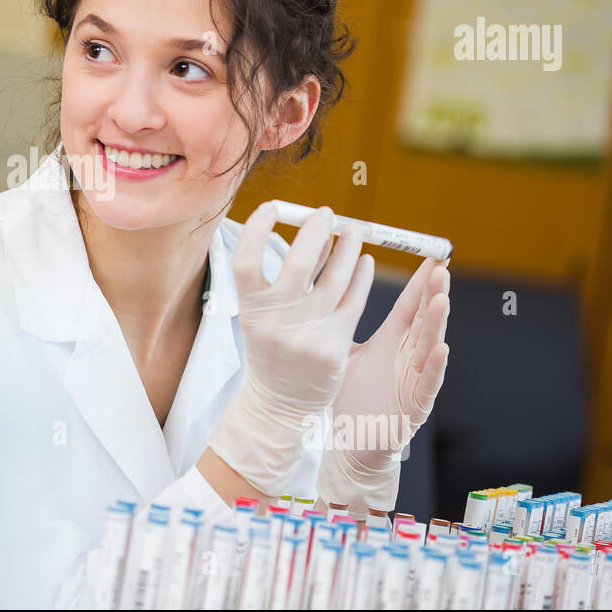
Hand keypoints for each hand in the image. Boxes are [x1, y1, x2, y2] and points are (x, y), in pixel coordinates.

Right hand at [206, 202, 374, 497]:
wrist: (281, 404)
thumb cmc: (272, 348)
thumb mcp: (266, 315)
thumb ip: (287, 277)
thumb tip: (314, 231)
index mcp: (251, 310)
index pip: (247, 260)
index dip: (257, 228)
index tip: (272, 207)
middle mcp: (277, 321)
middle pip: (297, 262)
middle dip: (315, 230)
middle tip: (327, 213)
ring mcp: (307, 333)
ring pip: (335, 277)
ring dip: (347, 247)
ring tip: (354, 230)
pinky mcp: (335, 345)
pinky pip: (354, 300)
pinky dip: (361, 276)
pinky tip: (364, 261)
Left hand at [330, 257, 449, 480]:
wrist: (352, 443)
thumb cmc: (350, 397)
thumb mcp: (346, 352)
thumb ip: (342, 322)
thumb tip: (324, 287)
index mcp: (391, 341)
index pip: (409, 305)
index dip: (422, 282)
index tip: (434, 256)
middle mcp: (407, 357)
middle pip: (424, 320)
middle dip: (433, 293)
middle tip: (440, 267)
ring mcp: (413, 380)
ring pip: (430, 346)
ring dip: (437, 323)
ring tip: (441, 299)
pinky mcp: (414, 406)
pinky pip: (428, 384)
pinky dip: (434, 367)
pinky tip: (441, 350)